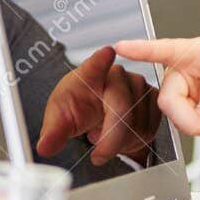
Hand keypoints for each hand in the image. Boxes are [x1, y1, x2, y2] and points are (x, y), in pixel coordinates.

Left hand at [38, 45, 161, 164]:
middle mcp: (118, 75)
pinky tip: (122, 136)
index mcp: (89, 74)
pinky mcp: (154, 99)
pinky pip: (149, 130)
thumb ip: (53, 134)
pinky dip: (135, 142)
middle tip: (94, 144)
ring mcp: (139, 85)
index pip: (95, 64)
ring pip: (138, 126)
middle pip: (121, 111)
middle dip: (109, 139)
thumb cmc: (77, 106)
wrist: (94, 109)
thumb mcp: (59, 120)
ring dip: (122, 142)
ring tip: (107, 134)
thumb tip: (46, 146)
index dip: (102, 60)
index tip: (106, 53)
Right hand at [113, 32, 199, 138]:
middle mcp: (181, 69)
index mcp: (194, 51)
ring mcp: (182, 87)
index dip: (141, 50)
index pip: (163, 49)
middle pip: (168, 101)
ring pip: (176, 115)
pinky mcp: (187, 101)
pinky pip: (186, 121)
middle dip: (191, 119)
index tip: (119, 46)